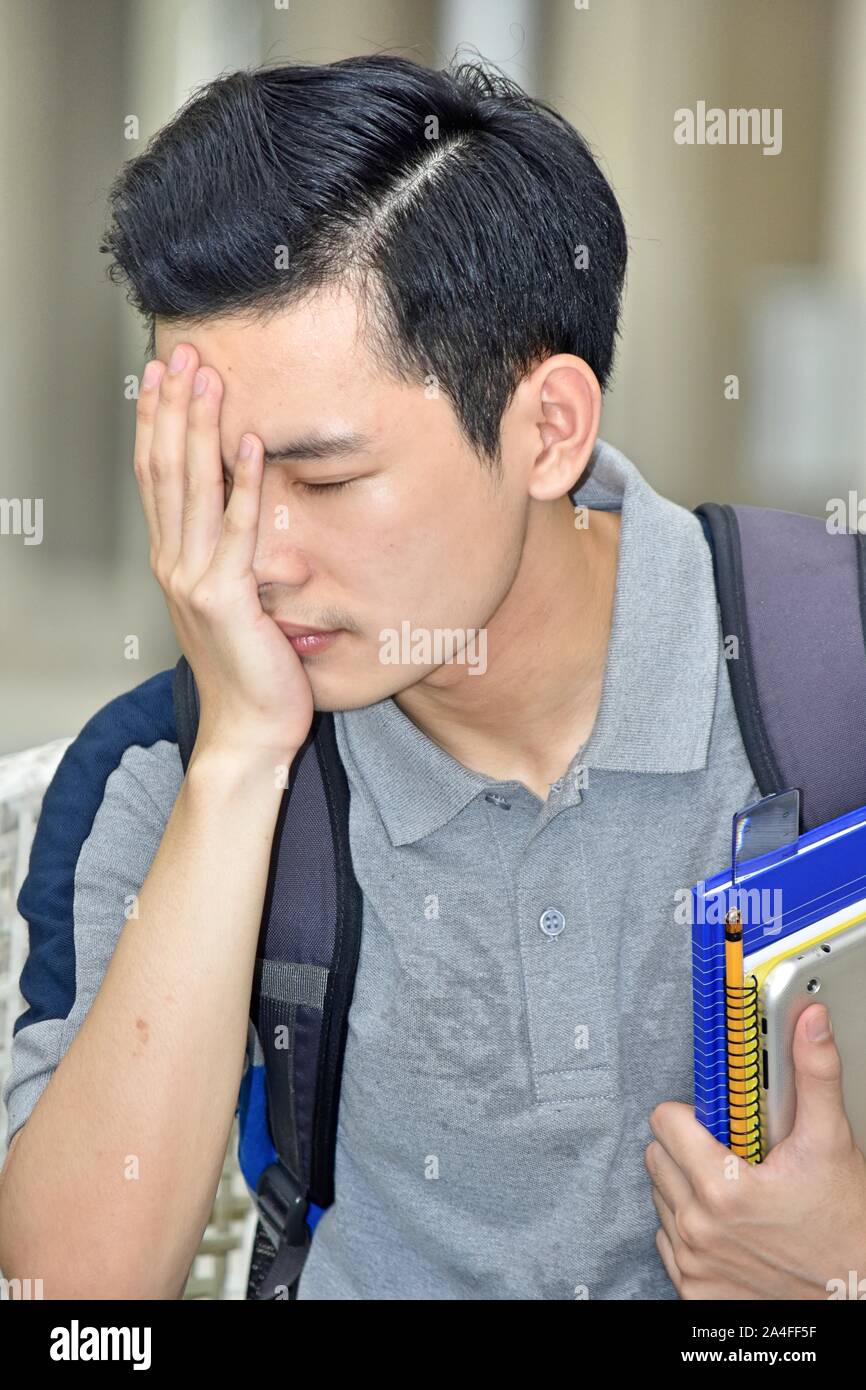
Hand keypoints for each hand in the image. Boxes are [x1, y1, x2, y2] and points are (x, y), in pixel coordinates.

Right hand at [134, 343, 313, 763]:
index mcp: (175, 564)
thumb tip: (244, 522)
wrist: (247, 732)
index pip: (157, 479)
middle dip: (174, 408)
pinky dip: (244, 485)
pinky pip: (236, 530)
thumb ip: (229, 562)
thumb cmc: (248, 675)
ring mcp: (196, 581)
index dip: (158, 424)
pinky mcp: (227, 599)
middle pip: (166, 470)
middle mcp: (176, 565)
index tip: (163, 377)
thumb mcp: (233, 608)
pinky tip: (252, 444)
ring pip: (192, 488)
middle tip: (181, 355)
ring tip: (209, 378)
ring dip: (201, 428)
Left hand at [645, 1003, 865, 1297]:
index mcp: (722, 1188)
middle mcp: (699, 1228)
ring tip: (736, 1193)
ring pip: (661, 1198)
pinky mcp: (693, 1292)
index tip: (719, 1123)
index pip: (664, 1122)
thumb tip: (809, 1021)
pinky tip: (731, 1228)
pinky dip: (692, 1232)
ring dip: (688, 1189)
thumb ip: (814, 1074)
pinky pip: (668, 1243)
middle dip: (688, 1149)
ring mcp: (693, 1263)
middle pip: (657, 1158)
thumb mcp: (830, 1142)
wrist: (857, 1297)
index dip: (693, 1114)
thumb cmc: (845, 1226)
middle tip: (732, 1156)